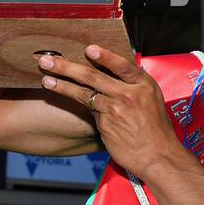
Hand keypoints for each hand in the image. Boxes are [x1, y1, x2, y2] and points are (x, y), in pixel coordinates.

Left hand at [37, 44, 178, 180]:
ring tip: (46, 79)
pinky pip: (89, 110)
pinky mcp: (105, 125)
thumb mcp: (152, 99)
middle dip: (68, 67)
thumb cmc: (156, 128)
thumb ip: (133, 86)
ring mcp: (115, 110)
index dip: (105, 56)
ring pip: (84, 93)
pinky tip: (62, 96)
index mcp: (144, 84)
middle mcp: (129, 94)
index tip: (88, 48)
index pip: (122, 65)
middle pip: (93, 76)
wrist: (157, 156)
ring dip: (62, 85)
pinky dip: (75, 102)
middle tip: (49, 61)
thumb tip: (112, 74)